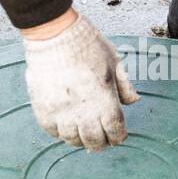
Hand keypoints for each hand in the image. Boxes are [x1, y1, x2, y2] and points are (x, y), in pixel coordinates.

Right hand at [22, 13, 138, 150]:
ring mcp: (61, 112)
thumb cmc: (87, 45)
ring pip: (71, 139)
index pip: (114, 132)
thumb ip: (124, 86)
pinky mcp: (43, 109)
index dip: (118, 137)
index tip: (119, 135)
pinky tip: (65, 126)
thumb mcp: (114, 62)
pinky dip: (60, 132)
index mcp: (104, 101)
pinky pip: (52, 131)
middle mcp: (83, 112)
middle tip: (102, 140)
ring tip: (83, 133)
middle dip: (101, 143)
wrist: (54, 35)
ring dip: (80, 140)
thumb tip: (134, 101)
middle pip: (94, 142)